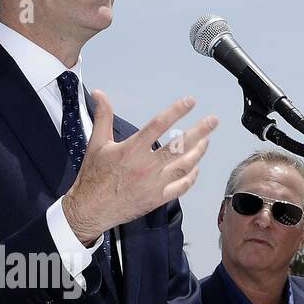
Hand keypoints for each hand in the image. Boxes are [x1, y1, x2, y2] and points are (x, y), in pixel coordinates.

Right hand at [62, 93, 216, 244]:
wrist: (90, 209)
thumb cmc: (93, 176)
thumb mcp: (96, 143)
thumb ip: (103, 117)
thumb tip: (99, 93)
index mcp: (131, 149)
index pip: (158, 125)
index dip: (176, 111)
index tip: (190, 102)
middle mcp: (146, 166)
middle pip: (179, 145)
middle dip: (199, 131)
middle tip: (213, 120)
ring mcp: (154, 184)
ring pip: (184, 166)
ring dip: (198, 152)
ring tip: (207, 141)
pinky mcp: (156, 199)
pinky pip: (180, 187)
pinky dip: (191, 177)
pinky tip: (196, 168)